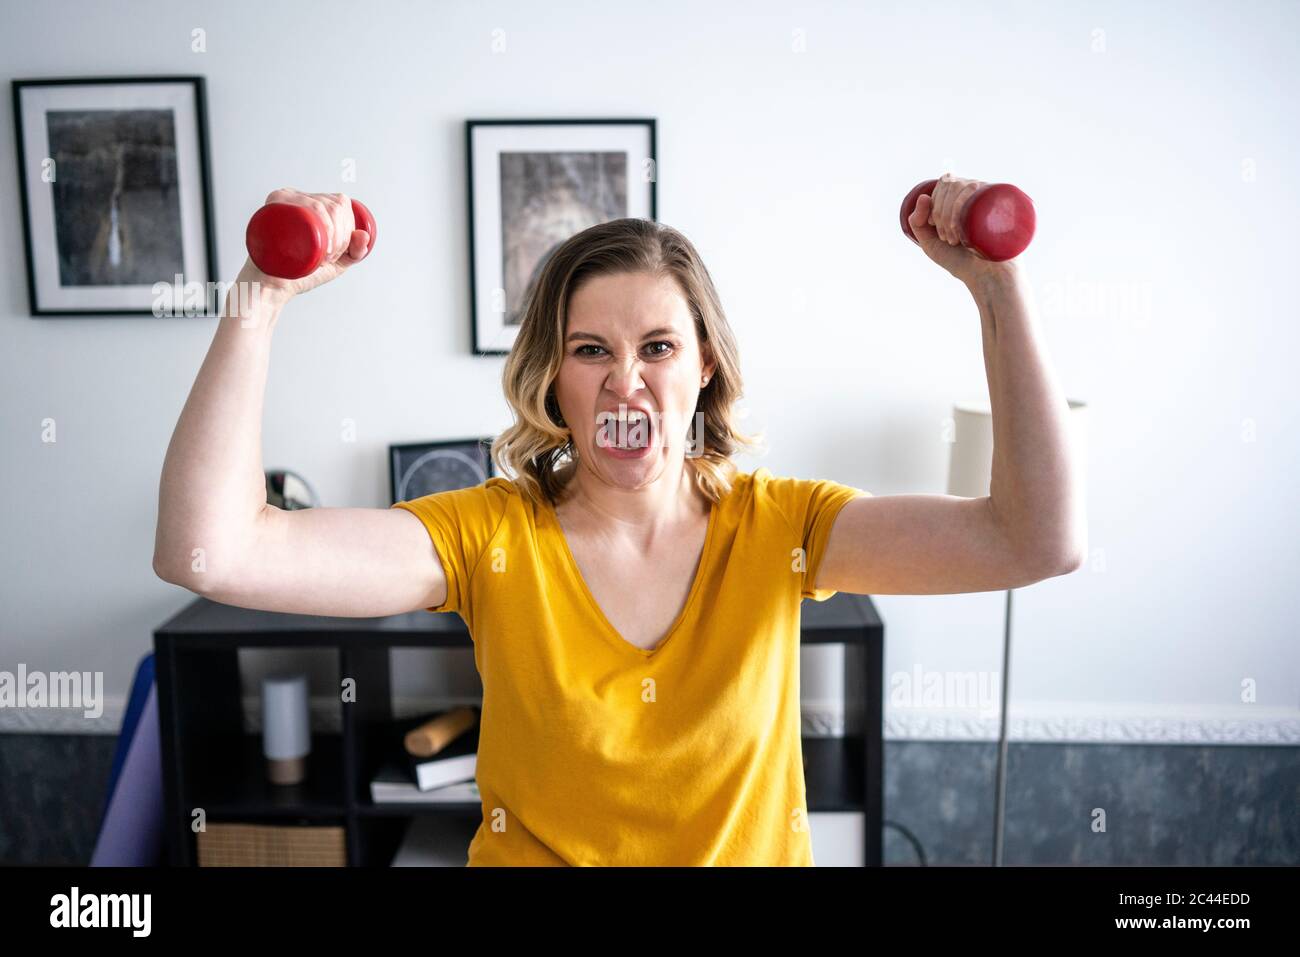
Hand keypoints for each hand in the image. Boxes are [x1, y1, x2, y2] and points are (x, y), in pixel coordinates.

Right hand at [237, 188, 371, 307]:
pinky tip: (323, 246)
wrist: (273, 287)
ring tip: (323, 256)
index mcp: (310, 204)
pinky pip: (306, 206)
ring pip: (324, 206)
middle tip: (329, 258)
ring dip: (334, 234)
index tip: (337, 253)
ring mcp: (284, 200)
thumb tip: (364, 235)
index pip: (340, 202)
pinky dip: (324, 226)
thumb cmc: (301, 273)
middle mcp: (297, 197)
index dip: (348, 228)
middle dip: (342, 236)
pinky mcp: (273, 206)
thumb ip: (355, 251)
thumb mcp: (337, 262)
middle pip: (335, 204)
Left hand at [907, 173, 1017, 286]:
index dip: (933, 204)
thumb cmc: (960, 260)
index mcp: (962, 198)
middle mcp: (978, 193)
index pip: (944, 183)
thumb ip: (918, 221)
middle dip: (940, 212)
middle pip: (951, 183)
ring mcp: (990, 197)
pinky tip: (961, 234)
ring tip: (954, 240)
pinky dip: (959, 211)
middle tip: (945, 238)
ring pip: (963, 186)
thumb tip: (923, 196)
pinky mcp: (1001, 203)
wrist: (987, 276)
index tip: (934, 227)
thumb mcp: (929, 242)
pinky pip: (977, 193)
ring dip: (949, 215)